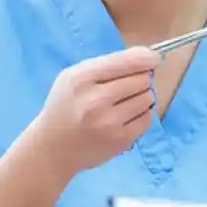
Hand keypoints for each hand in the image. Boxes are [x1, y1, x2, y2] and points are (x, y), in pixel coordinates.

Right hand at [29, 47, 159, 172]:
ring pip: (148, 97)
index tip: (154, 59)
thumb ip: (107, 64)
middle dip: (140, 78)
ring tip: (123, 102)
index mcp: (82, 78)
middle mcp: (96, 100)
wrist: (52, 148)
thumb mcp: (74, 77)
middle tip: (127, 85)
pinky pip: (147, 118)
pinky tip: (126, 116)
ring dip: (141, 96)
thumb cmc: (66, 106)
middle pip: (142, 79)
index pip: (128, 61)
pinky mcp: (120, 140)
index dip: (147, 58)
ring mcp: (109, 122)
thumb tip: (148, 58)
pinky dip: (141, 114)